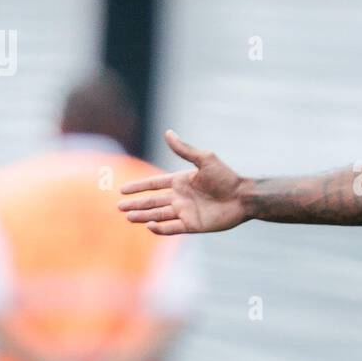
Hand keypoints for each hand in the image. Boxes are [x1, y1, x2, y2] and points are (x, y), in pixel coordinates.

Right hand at [118, 130, 248, 234]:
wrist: (243, 197)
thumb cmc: (226, 177)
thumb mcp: (204, 159)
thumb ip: (184, 149)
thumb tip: (167, 132)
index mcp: (181, 181)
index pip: (154, 184)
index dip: (138, 187)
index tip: (122, 190)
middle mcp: (181, 197)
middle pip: (152, 202)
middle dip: (136, 204)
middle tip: (119, 207)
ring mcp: (186, 212)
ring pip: (158, 215)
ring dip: (143, 216)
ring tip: (128, 217)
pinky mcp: (192, 225)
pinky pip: (172, 228)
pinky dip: (160, 228)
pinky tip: (148, 225)